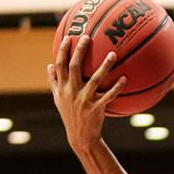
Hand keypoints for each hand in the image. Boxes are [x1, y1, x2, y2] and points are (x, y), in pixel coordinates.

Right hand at [47, 35, 126, 151]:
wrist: (80, 136)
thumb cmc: (70, 115)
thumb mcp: (58, 99)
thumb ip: (53, 82)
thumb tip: (48, 65)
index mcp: (62, 88)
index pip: (59, 65)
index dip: (63, 51)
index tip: (68, 37)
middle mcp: (71, 92)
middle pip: (74, 67)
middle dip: (79, 50)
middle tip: (87, 37)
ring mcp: (84, 100)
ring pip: (95, 79)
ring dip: (104, 66)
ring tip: (113, 54)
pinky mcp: (96, 108)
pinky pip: (109, 95)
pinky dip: (117, 87)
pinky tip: (125, 78)